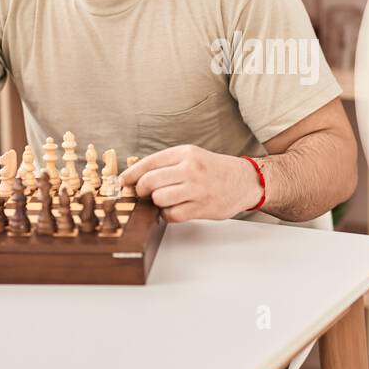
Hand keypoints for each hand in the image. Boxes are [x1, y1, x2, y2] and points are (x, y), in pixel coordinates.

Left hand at [118, 145, 261, 222]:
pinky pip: (172, 215)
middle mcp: (190, 169)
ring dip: (157, 203)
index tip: (123, 182)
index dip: (130, 175)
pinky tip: (175, 209)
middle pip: (149, 182)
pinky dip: (168, 215)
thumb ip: (167, 165)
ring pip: (159, 199)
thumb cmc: (213, 170)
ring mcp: (196, 189)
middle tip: (144, 194)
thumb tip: (136, 178)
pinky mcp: (202, 208)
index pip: (148, 163)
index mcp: (184, 153)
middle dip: (141, 191)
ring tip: (164, 201)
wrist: (244, 181)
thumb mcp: (191, 157)